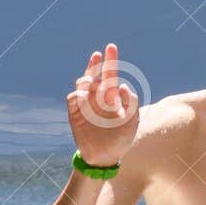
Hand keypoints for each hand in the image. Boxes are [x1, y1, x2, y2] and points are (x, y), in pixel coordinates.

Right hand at [66, 43, 139, 168]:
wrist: (104, 157)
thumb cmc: (121, 138)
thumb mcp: (132, 120)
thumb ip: (132, 102)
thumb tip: (122, 86)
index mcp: (112, 96)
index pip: (110, 74)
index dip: (110, 60)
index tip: (111, 47)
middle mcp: (98, 97)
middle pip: (94, 74)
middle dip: (95, 63)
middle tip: (98, 54)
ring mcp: (85, 104)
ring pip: (82, 83)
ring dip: (85, 77)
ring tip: (91, 79)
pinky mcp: (75, 113)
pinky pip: (73, 98)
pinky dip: (77, 94)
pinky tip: (83, 96)